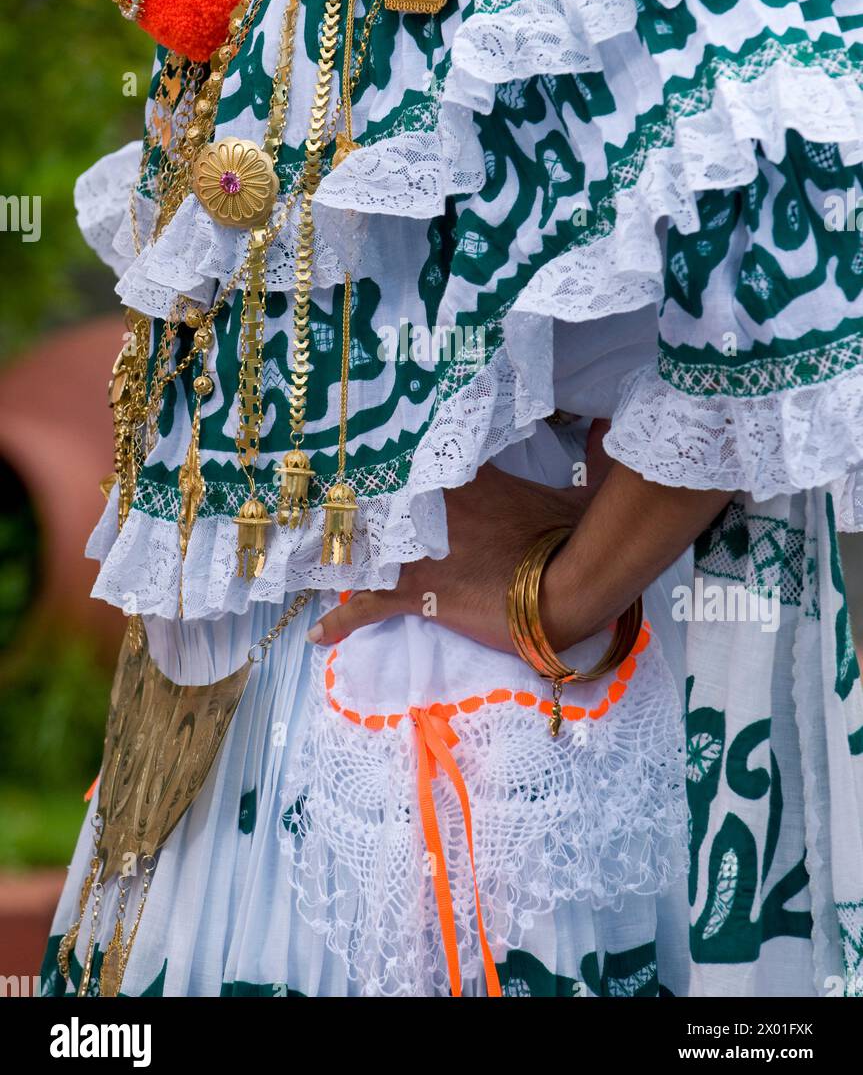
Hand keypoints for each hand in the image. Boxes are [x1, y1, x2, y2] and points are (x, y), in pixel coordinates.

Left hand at [310, 421, 613, 653]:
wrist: (565, 584)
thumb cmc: (571, 536)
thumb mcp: (572, 493)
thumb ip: (581, 467)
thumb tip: (607, 440)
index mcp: (463, 478)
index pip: (412, 460)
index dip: (383, 462)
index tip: (356, 451)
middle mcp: (428, 507)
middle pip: (375, 500)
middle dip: (345, 505)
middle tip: (312, 506)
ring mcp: (418, 550)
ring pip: (361, 549)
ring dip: (335, 558)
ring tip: (304, 565)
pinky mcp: (415, 592)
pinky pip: (366, 606)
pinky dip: (340, 620)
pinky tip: (318, 634)